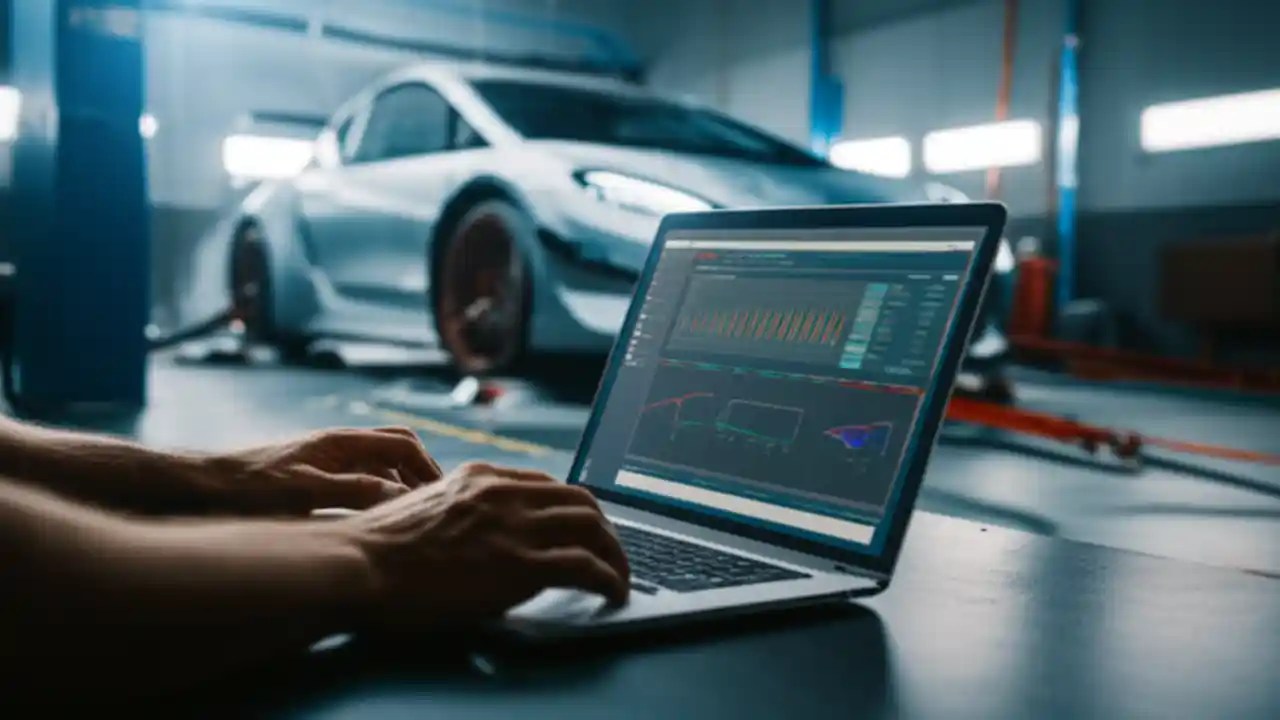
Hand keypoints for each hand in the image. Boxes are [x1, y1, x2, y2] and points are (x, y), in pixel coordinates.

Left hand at [205, 427, 442, 515]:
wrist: (203, 487)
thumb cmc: (249, 488)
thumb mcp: (306, 493)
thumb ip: (356, 492)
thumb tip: (404, 497)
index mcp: (341, 442)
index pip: (403, 443)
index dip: (427, 468)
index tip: (440, 498)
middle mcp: (338, 445)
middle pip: (397, 447)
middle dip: (420, 471)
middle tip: (434, 504)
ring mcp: (327, 460)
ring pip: (380, 465)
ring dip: (400, 485)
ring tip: (411, 517)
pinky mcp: (315, 477)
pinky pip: (361, 480)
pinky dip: (378, 495)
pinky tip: (376, 523)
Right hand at [342, 461, 629, 627]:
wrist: (358, 562)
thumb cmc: (375, 548)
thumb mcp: (423, 508)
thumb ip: (459, 513)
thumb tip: (477, 536)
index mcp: (481, 477)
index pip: (546, 484)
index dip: (571, 508)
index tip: (581, 526)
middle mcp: (505, 493)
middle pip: (580, 500)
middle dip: (603, 527)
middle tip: (610, 552)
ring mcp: (516, 525)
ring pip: (593, 526)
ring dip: (615, 554)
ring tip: (621, 577)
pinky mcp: (522, 562)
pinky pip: (586, 565)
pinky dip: (609, 579)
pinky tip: (614, 593)